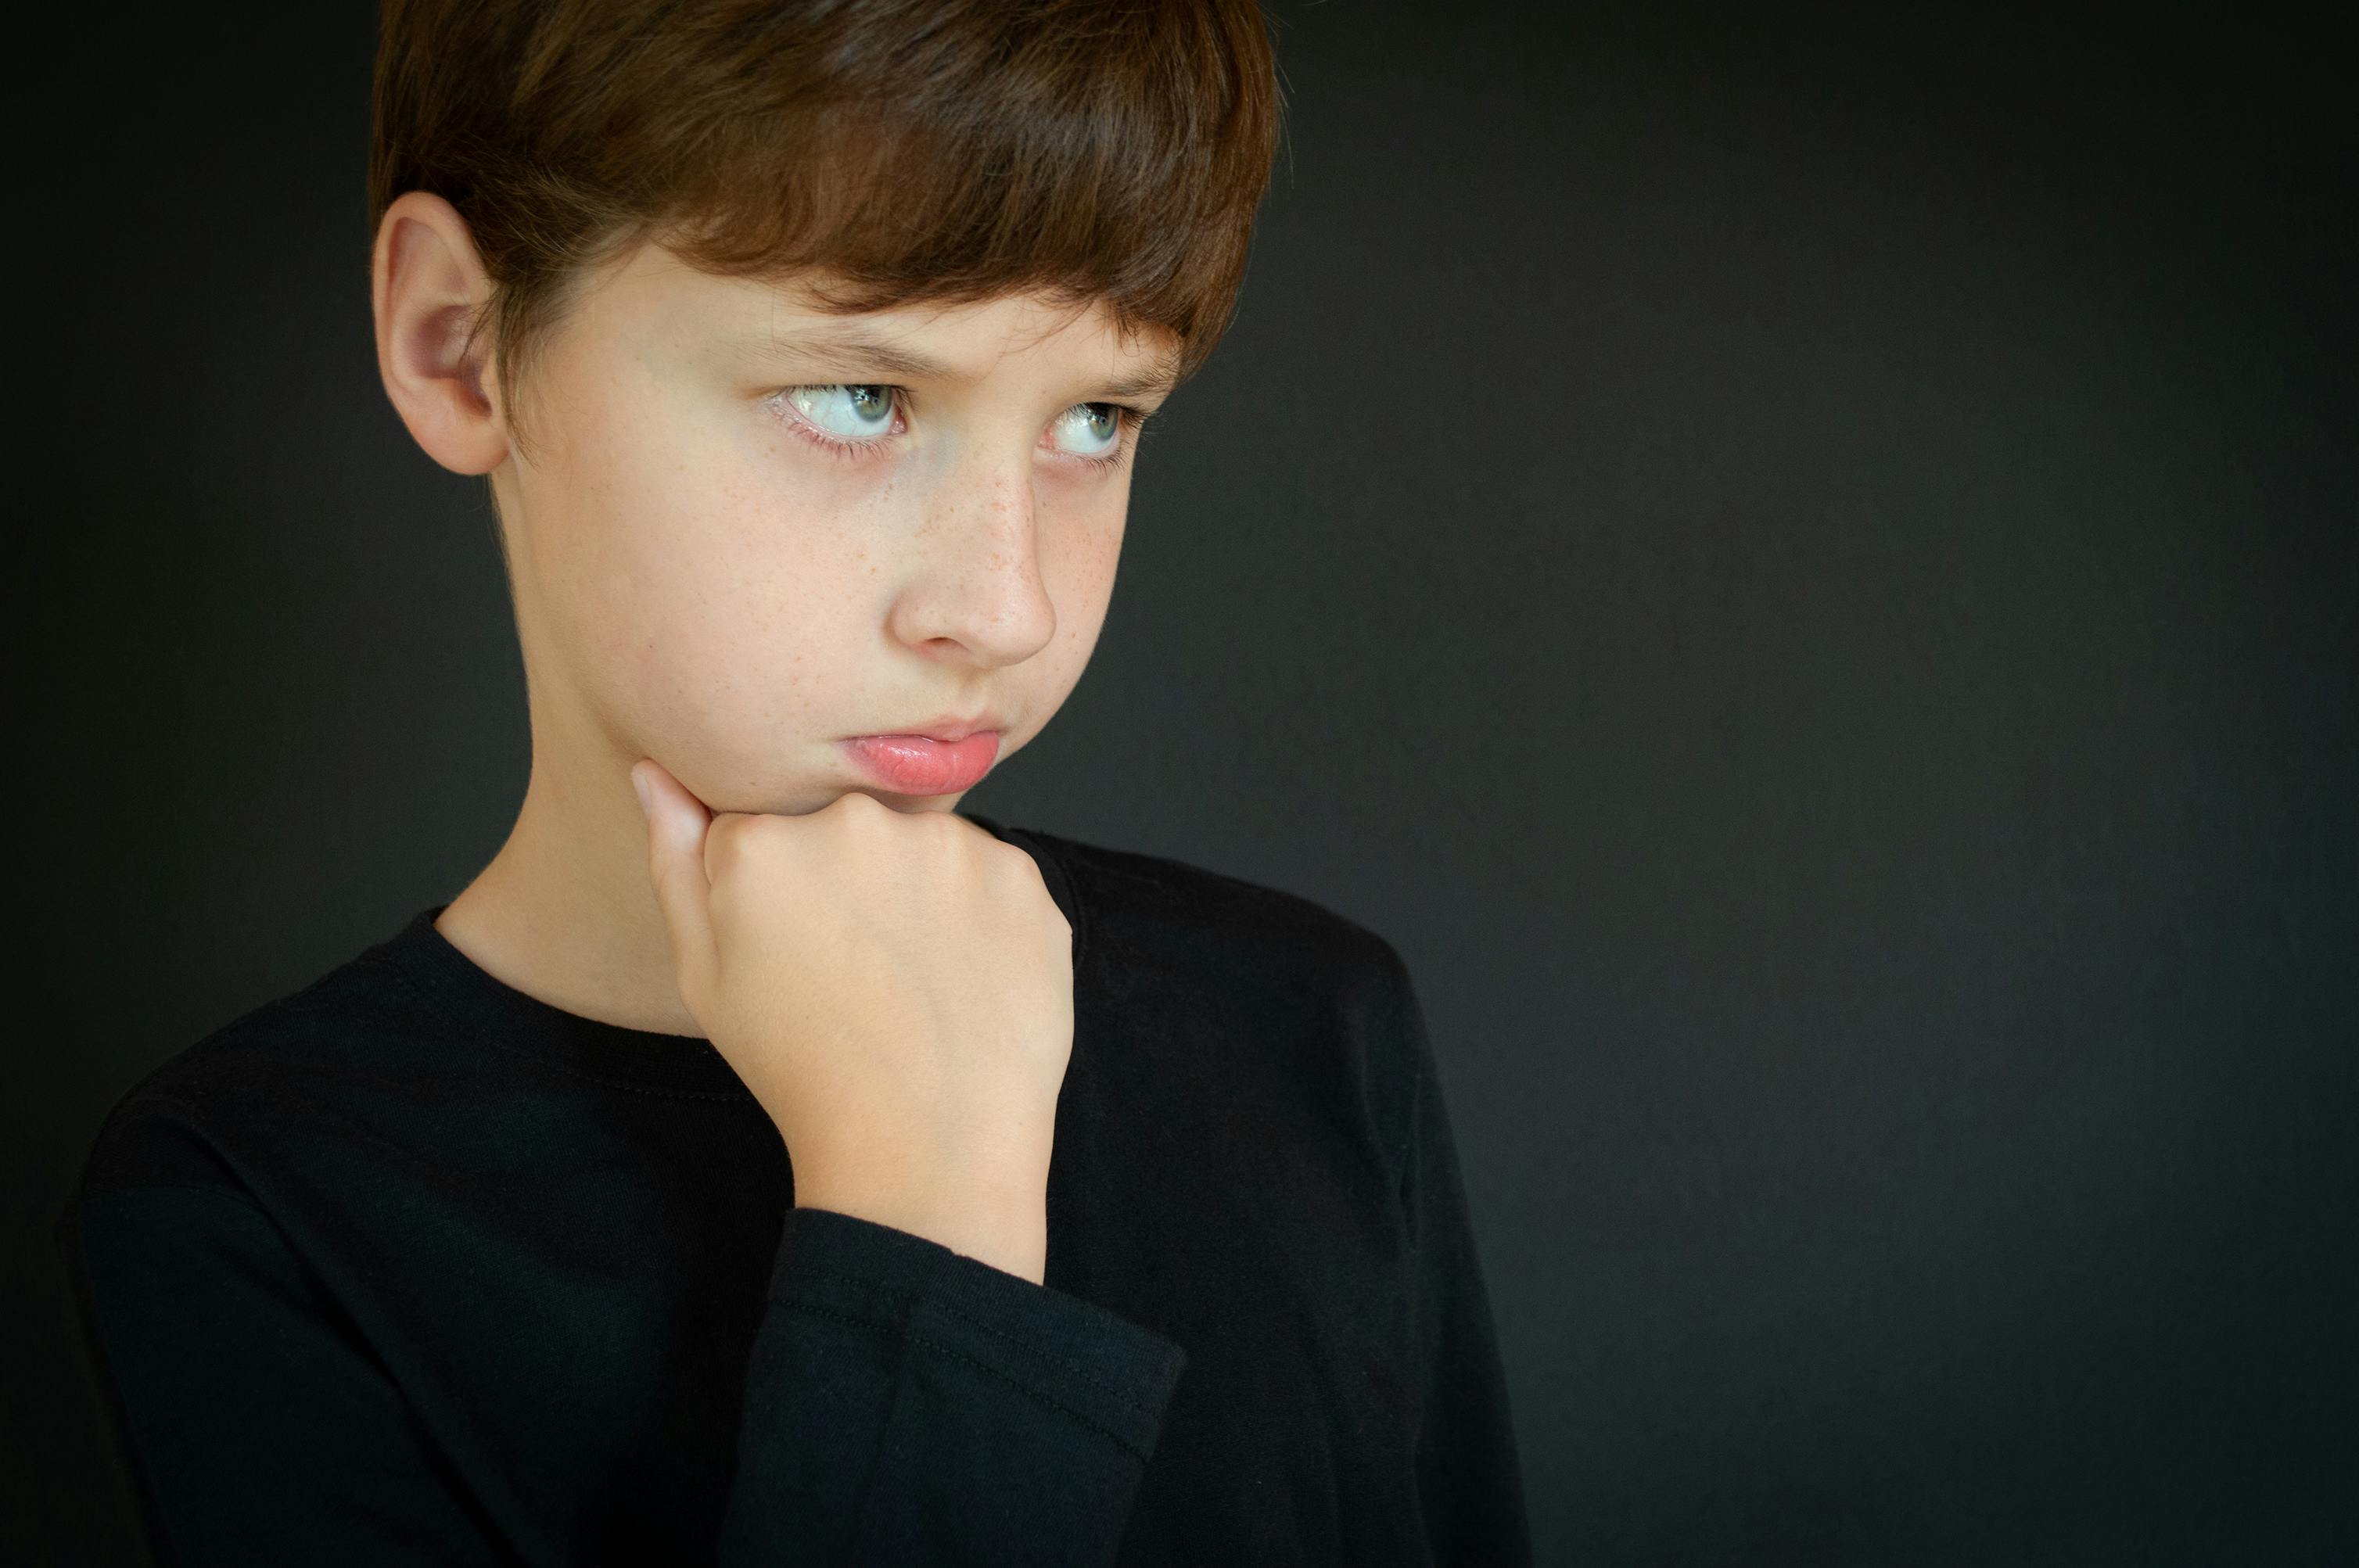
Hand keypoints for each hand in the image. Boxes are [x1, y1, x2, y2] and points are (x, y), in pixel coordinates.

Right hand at [632, 759, 1072, 1284]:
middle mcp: (857, 821)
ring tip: (914, 982)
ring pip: (922, 849)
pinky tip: (964, 981)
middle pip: (846, 828)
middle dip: (849, 882)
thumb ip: (675, 860)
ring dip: (918, 892)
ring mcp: (949, 844)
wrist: (926, 1145)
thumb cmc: (803, 1069)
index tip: (795, 950)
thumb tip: (655, 772)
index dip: (776, 895)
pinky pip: (990, 877)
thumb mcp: (705, 976)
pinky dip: (981, 918)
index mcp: (764, 841)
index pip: (761, 832)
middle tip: (857, 972)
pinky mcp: (1022, 874)